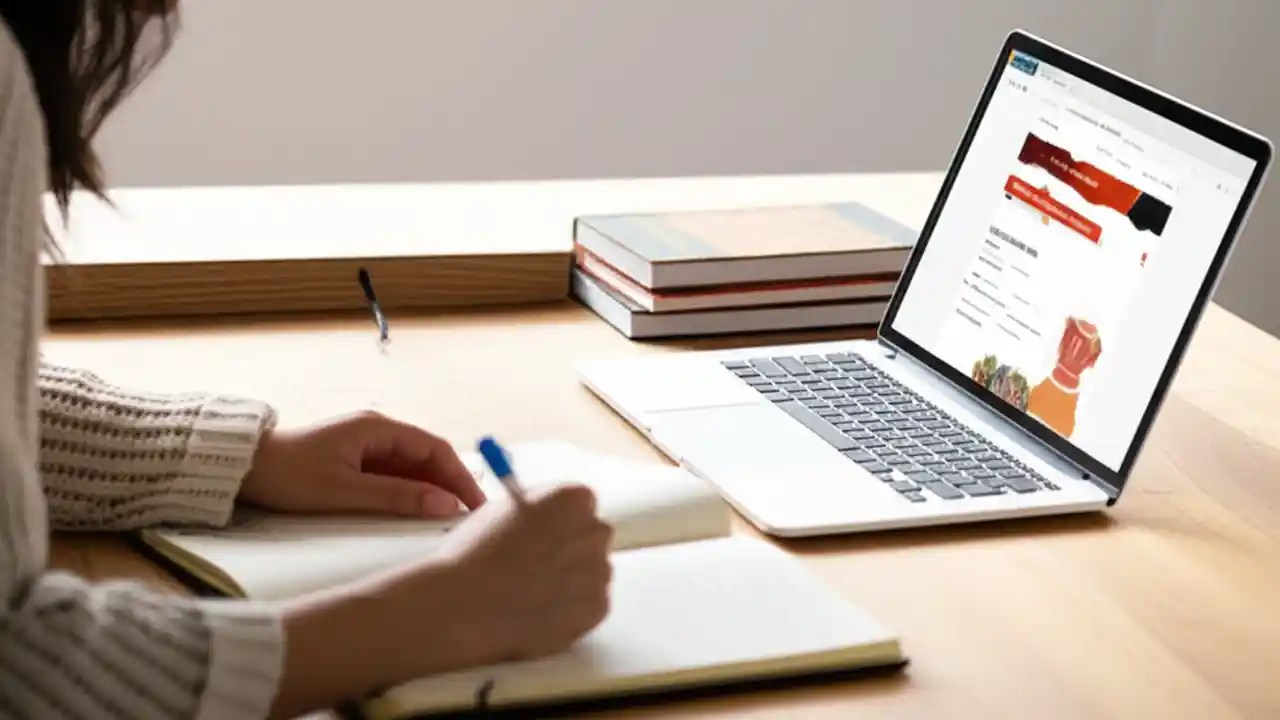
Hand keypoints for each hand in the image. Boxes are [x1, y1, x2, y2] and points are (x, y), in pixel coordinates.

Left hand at [240, 410, 485, 517]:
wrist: (243, 466)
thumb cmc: (289, 475)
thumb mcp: (345, 491)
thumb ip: (397, 497)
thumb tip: (445, 504)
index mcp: (378, 428)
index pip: (435, 449)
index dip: (460, 476)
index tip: (475, 505)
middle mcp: (376, 430)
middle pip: (427, 456)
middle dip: (451, 484)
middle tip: (468, 517)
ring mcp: (365, 444)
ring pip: (411, 466)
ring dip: (431, 489)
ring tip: (447, 519)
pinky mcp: (354, 458)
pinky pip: (393, 473)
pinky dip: (409, 491)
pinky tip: (416, 512)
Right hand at [271, 484, 612, 717]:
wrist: (442, 613)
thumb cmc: (451, 559)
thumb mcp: (482, 513)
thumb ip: (518, 504)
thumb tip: (530, 506)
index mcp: (564, 496)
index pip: (580, 496)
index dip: (550, 517)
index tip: (530, 533)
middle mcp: (589, 529)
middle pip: (591, 531)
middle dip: (562, 545)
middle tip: (520, 565)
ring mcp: (593, 572)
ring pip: (590, 567)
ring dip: (564, 576)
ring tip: (516, 591)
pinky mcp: (589, 610)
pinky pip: (588, 601)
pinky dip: (566, 607)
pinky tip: (528, 611)